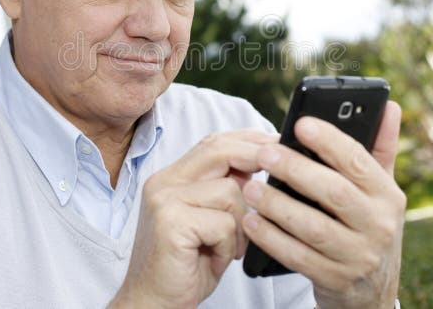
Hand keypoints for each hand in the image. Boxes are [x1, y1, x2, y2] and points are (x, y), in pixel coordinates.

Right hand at [110, 130, 278, 308]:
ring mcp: (165, 200)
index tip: (278, 146)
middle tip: (279, 175)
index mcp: (173, 177)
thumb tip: (263, 164)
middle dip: (256, 159)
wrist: (153, 303)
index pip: (214, 142)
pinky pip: (224, 223)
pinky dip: (229, 246)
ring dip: (241, 225)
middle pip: (220, 150)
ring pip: (231, 192)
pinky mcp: (171, 222)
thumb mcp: (209, 220)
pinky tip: (216, 260)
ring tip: (228, 247)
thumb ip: (225, 190)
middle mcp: (165, 182)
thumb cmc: (186, 265)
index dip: (248, 140)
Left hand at [241, 102, 404, 308]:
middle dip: (296, 171)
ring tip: (249, 187)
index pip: (359, 161)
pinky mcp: (336, 280)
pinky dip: (272, 239)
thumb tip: (391, 106)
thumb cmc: (367, 224)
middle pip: (334, 193)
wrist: (372, 291)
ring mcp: (358, 256)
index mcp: (388, 195)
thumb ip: (381, 147)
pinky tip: (251, 222)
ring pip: (313, 227)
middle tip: (263, 154)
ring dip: (277, 206)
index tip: (300, 124)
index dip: (330, 141)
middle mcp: (379, 225)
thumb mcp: (380, 190)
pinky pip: (298, 257)